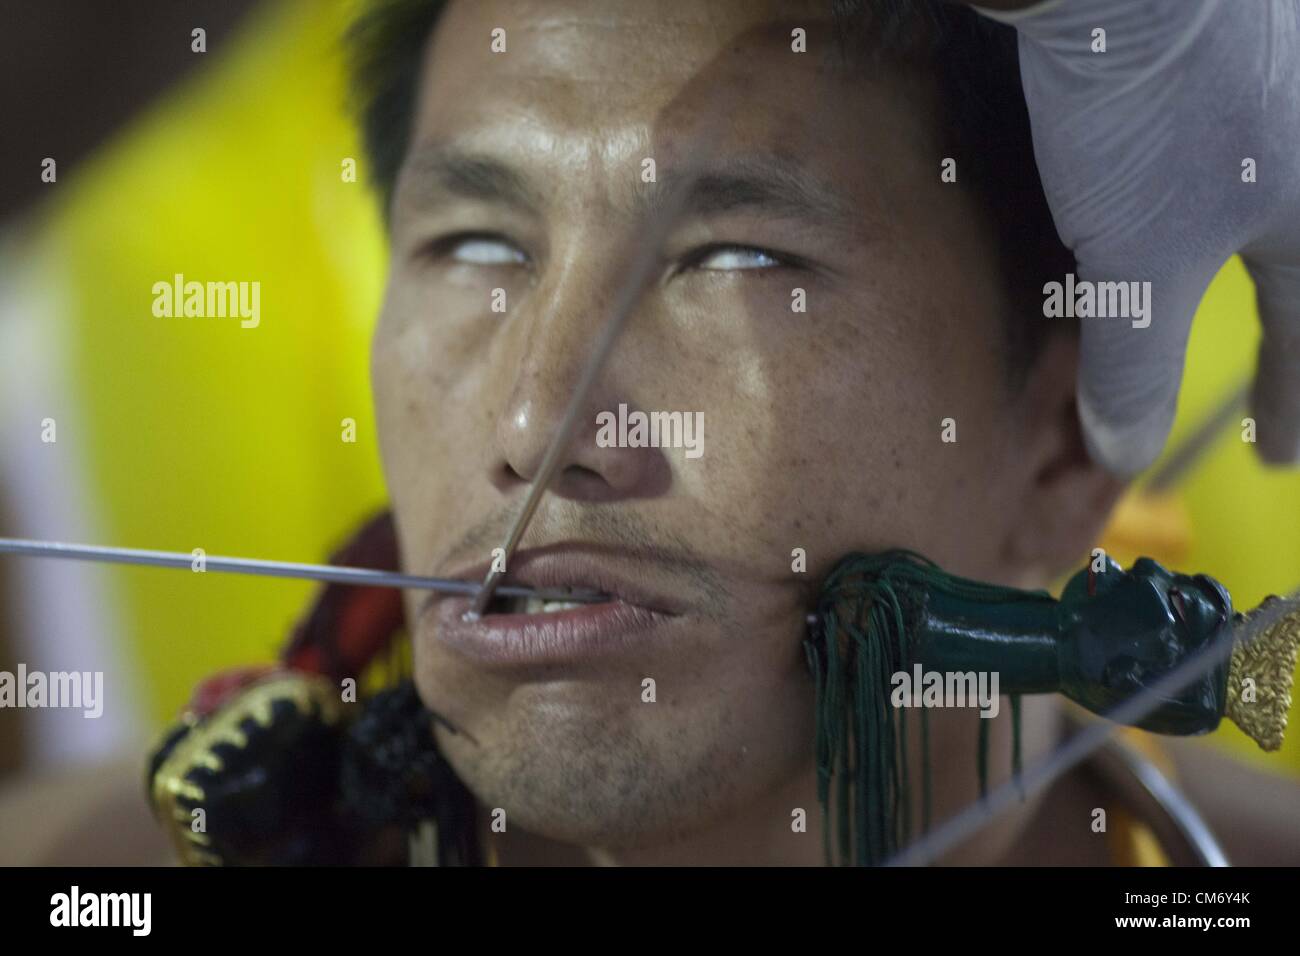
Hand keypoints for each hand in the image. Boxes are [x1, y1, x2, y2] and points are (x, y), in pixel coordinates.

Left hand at [973, 0, 1299, 474]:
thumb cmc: (1151, 110)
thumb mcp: (1138, 259)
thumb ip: (1137, 362)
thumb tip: (1123, 454)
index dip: (1288, 407)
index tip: (1277, 461)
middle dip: (1299, 344)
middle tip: (1289, 395)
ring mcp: (1287, 99)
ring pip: (1287, 217)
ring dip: (1281, 274)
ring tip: (1273, 306)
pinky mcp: (1248, 59)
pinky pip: (1262, 159)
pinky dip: (1247, 209)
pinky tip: (1225, 206)